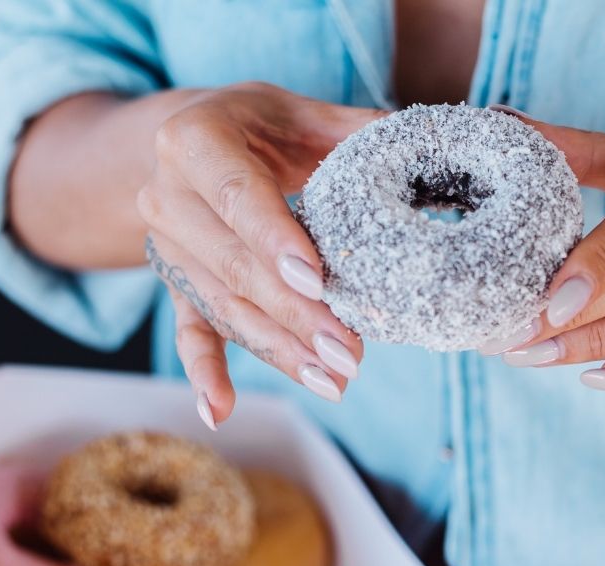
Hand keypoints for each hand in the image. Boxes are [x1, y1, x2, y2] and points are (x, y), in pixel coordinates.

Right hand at [137, 82, 384, 426]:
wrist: (192, 141)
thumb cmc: (261, 125)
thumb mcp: (304, 113)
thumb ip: (360, 130)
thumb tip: (437, 146)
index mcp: (194, 138)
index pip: (237, 196)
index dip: (275, 239)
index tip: (317, 282)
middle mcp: (167, 196)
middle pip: (235, 266)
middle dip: (295, 315)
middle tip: (348, 355)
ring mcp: (167, 247)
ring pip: (225, 307)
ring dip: (278, 350)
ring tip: (331, 383)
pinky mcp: (174, 284)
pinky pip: (189, 331)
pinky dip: (204, 374)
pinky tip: (220, 412)